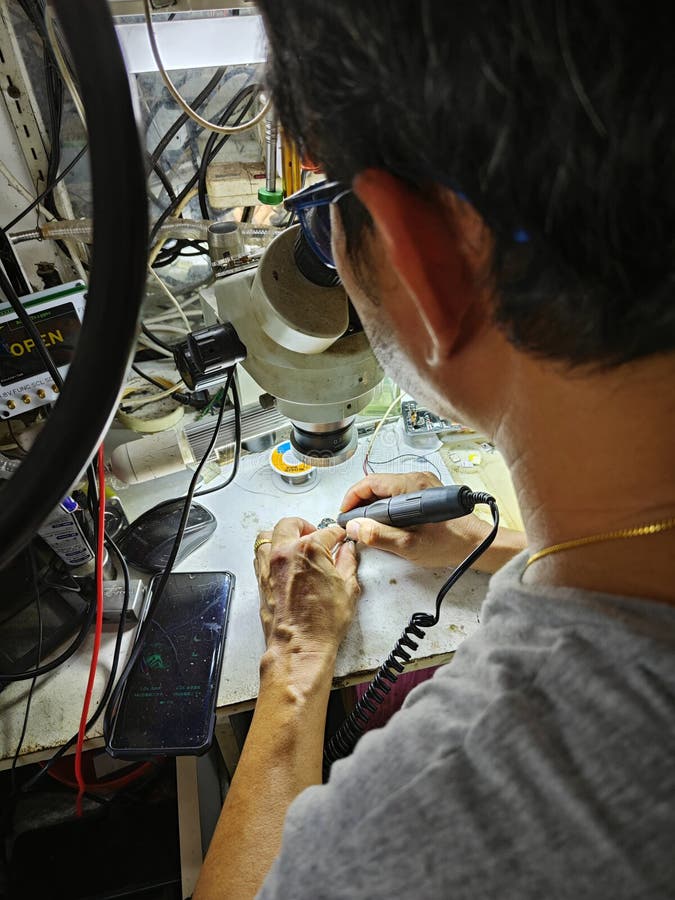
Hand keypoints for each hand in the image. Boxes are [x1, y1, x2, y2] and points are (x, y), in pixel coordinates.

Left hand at [254, 517, 359, 657]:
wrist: (299, 646)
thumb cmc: (321, 623)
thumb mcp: (348, 588)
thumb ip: (348, 562)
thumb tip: (348, 551)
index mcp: (309, 549)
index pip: (327, 531)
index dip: (337, 534)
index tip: (340, 538)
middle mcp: (285, 552)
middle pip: (291, 524)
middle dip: (305, 525)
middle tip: (316, 534)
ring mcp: (269, 565)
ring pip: (268, 535)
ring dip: (282, 535)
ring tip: (295, 543)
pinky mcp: (261, 580)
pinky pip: (260, 555)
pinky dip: (271, 551)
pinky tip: (282, 560)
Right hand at [341, 472, 525, 572]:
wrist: (476, 545)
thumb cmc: (449, 543)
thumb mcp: (408, 545)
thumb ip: (377, 536)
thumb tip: (354, 527)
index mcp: (410, 486)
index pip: (369, 483)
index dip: (352, 499)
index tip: (345, 515)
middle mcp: (416, 479)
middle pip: (376, 485)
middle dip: (360, 503)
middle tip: (354, 523)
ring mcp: (422, 484)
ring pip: (386, 490)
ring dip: (373, 505)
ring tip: (368, 525)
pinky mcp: (427, 492)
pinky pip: (398, 494)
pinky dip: (387, 506)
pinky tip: (386, 523)